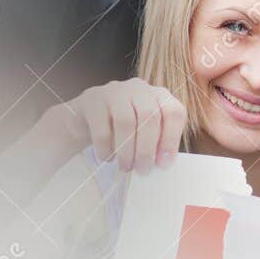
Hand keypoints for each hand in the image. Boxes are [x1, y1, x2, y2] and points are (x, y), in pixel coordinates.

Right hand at [45, 78, 185, 171]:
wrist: (85, 120)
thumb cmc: (120, 129)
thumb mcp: (143, 133)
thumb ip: (156, 143)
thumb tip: (163, 163)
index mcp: (158, 95)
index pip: (174, 111)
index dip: (171, 139)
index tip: (164, 164)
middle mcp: (139, 88)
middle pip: (149, 116)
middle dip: (146, 148)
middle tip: (142, 170)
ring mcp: (114, 91)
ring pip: (125, 121)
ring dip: (127, 150)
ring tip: (125, 167)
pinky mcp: (92, 100)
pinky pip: (102, 128)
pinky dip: (106, 148)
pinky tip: (106, 157)